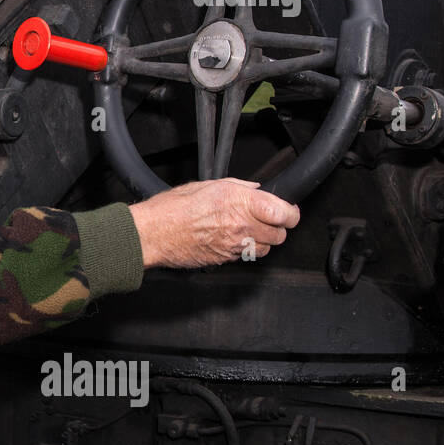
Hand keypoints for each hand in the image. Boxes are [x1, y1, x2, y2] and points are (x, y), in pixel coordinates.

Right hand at [127, 178, 300, 268]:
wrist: (153, 233)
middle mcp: (241, 225)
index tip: (288, 211)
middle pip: (280, 234)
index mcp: (239, 202)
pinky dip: (245, 249)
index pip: (285, 213)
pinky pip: (247, 256)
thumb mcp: (207, 185)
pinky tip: (230, 238)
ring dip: (262, 240)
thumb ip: (238, 187)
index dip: (290, 212)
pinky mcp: (226, 259)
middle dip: (277, 227)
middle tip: (266, 219)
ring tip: (247, 230)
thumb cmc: (172, 208)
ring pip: (267, 248)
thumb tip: (256, 190)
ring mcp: (234, 246)